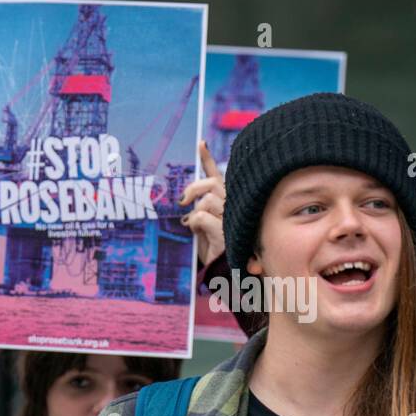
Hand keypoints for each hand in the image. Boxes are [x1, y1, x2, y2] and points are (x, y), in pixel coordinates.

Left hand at [178, 140, 224, 266]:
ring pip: (207, 200)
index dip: (207, 158)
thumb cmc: (210, 247)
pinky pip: (202, 217)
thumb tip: (184, 199)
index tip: (200, 142)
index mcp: (225, 200)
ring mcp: (231, 217)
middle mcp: (232, 205)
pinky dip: (193, 223)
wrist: (220, 272)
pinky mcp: (225, 231)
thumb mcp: (200, 224)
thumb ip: (197, 208)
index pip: (217, 174)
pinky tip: (194, 231)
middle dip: (194, 188)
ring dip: (194, 211)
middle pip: (212, 183)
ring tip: (192, 225)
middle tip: (183, 201)